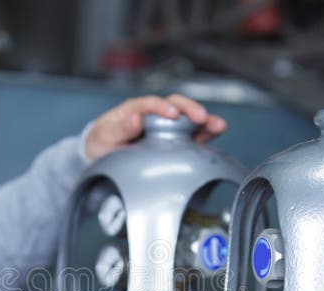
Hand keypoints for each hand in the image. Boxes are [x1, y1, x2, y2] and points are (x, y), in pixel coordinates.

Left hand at [84, 93, 227, 160]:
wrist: (104, 154)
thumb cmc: (104, 141)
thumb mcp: (106, 134)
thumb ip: (120, 127)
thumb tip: (135, 117)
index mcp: (135, 109)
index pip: (150, 103)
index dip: (162, 107)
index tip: (172, 114)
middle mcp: (154, 114)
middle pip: (175, 104)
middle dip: (190, 109)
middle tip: (201, 117)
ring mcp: (166, 126)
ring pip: (188, 118)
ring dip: (205, 120)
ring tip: (219, 125)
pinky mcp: (175, 140)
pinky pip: (193, 134)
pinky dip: (206, 133)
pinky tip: (217, 133)